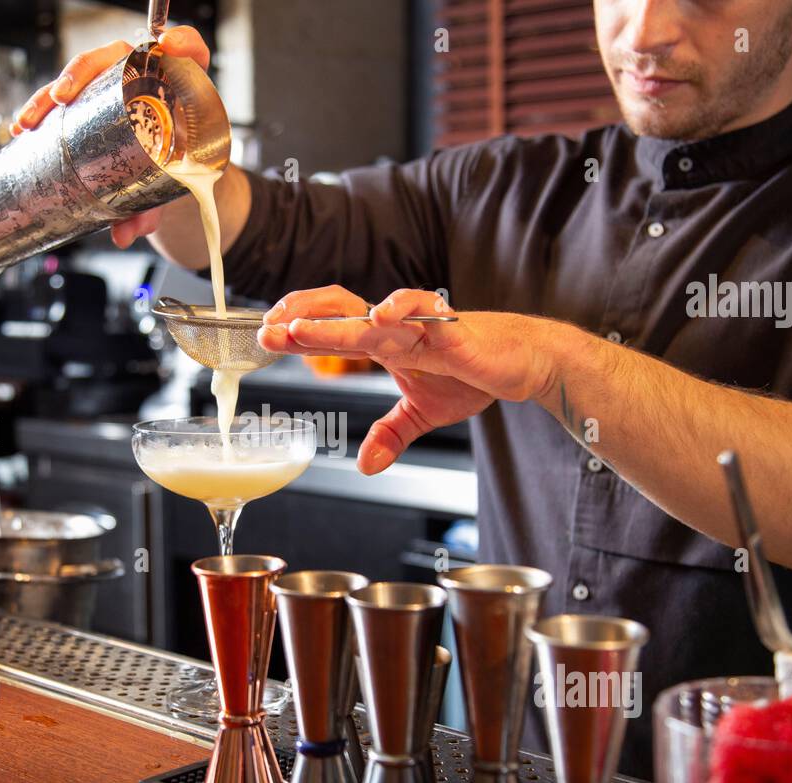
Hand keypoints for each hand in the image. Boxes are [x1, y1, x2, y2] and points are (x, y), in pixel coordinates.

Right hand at [9, 26, 211, 248]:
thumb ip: (152, 211)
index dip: (183, 43)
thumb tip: (124, 235)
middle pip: (115, 57)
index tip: (169, 47)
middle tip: (62, 96)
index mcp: (181, 87)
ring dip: (49, 93)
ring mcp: (116, 85)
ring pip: (82, 75)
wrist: (170, 176)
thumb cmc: (176, 171)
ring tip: (30, 120)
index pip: (189, 51)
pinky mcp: (93, 101)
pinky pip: (66, 97)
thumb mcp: (169, 193)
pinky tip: (22, 128)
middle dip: (82, 72)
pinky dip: (42, 108)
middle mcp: (146, 76)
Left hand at [258, 285, 556, 473]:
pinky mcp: (453, 329)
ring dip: (331, 323)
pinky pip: (425, 311)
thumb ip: (392, 434)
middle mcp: (397, 329)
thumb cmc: (474, 373)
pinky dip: (401, 309)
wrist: (525, 361)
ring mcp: (422, 326)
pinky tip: (379, 316)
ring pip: (370, 316)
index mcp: (386, 344)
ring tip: (297, 328)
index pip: (333, 332)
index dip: (299, 334)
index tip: (266, 339)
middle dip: (300, 320)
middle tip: (266, 330)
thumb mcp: (423, 413)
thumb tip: (367, 465)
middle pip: (340, 314)